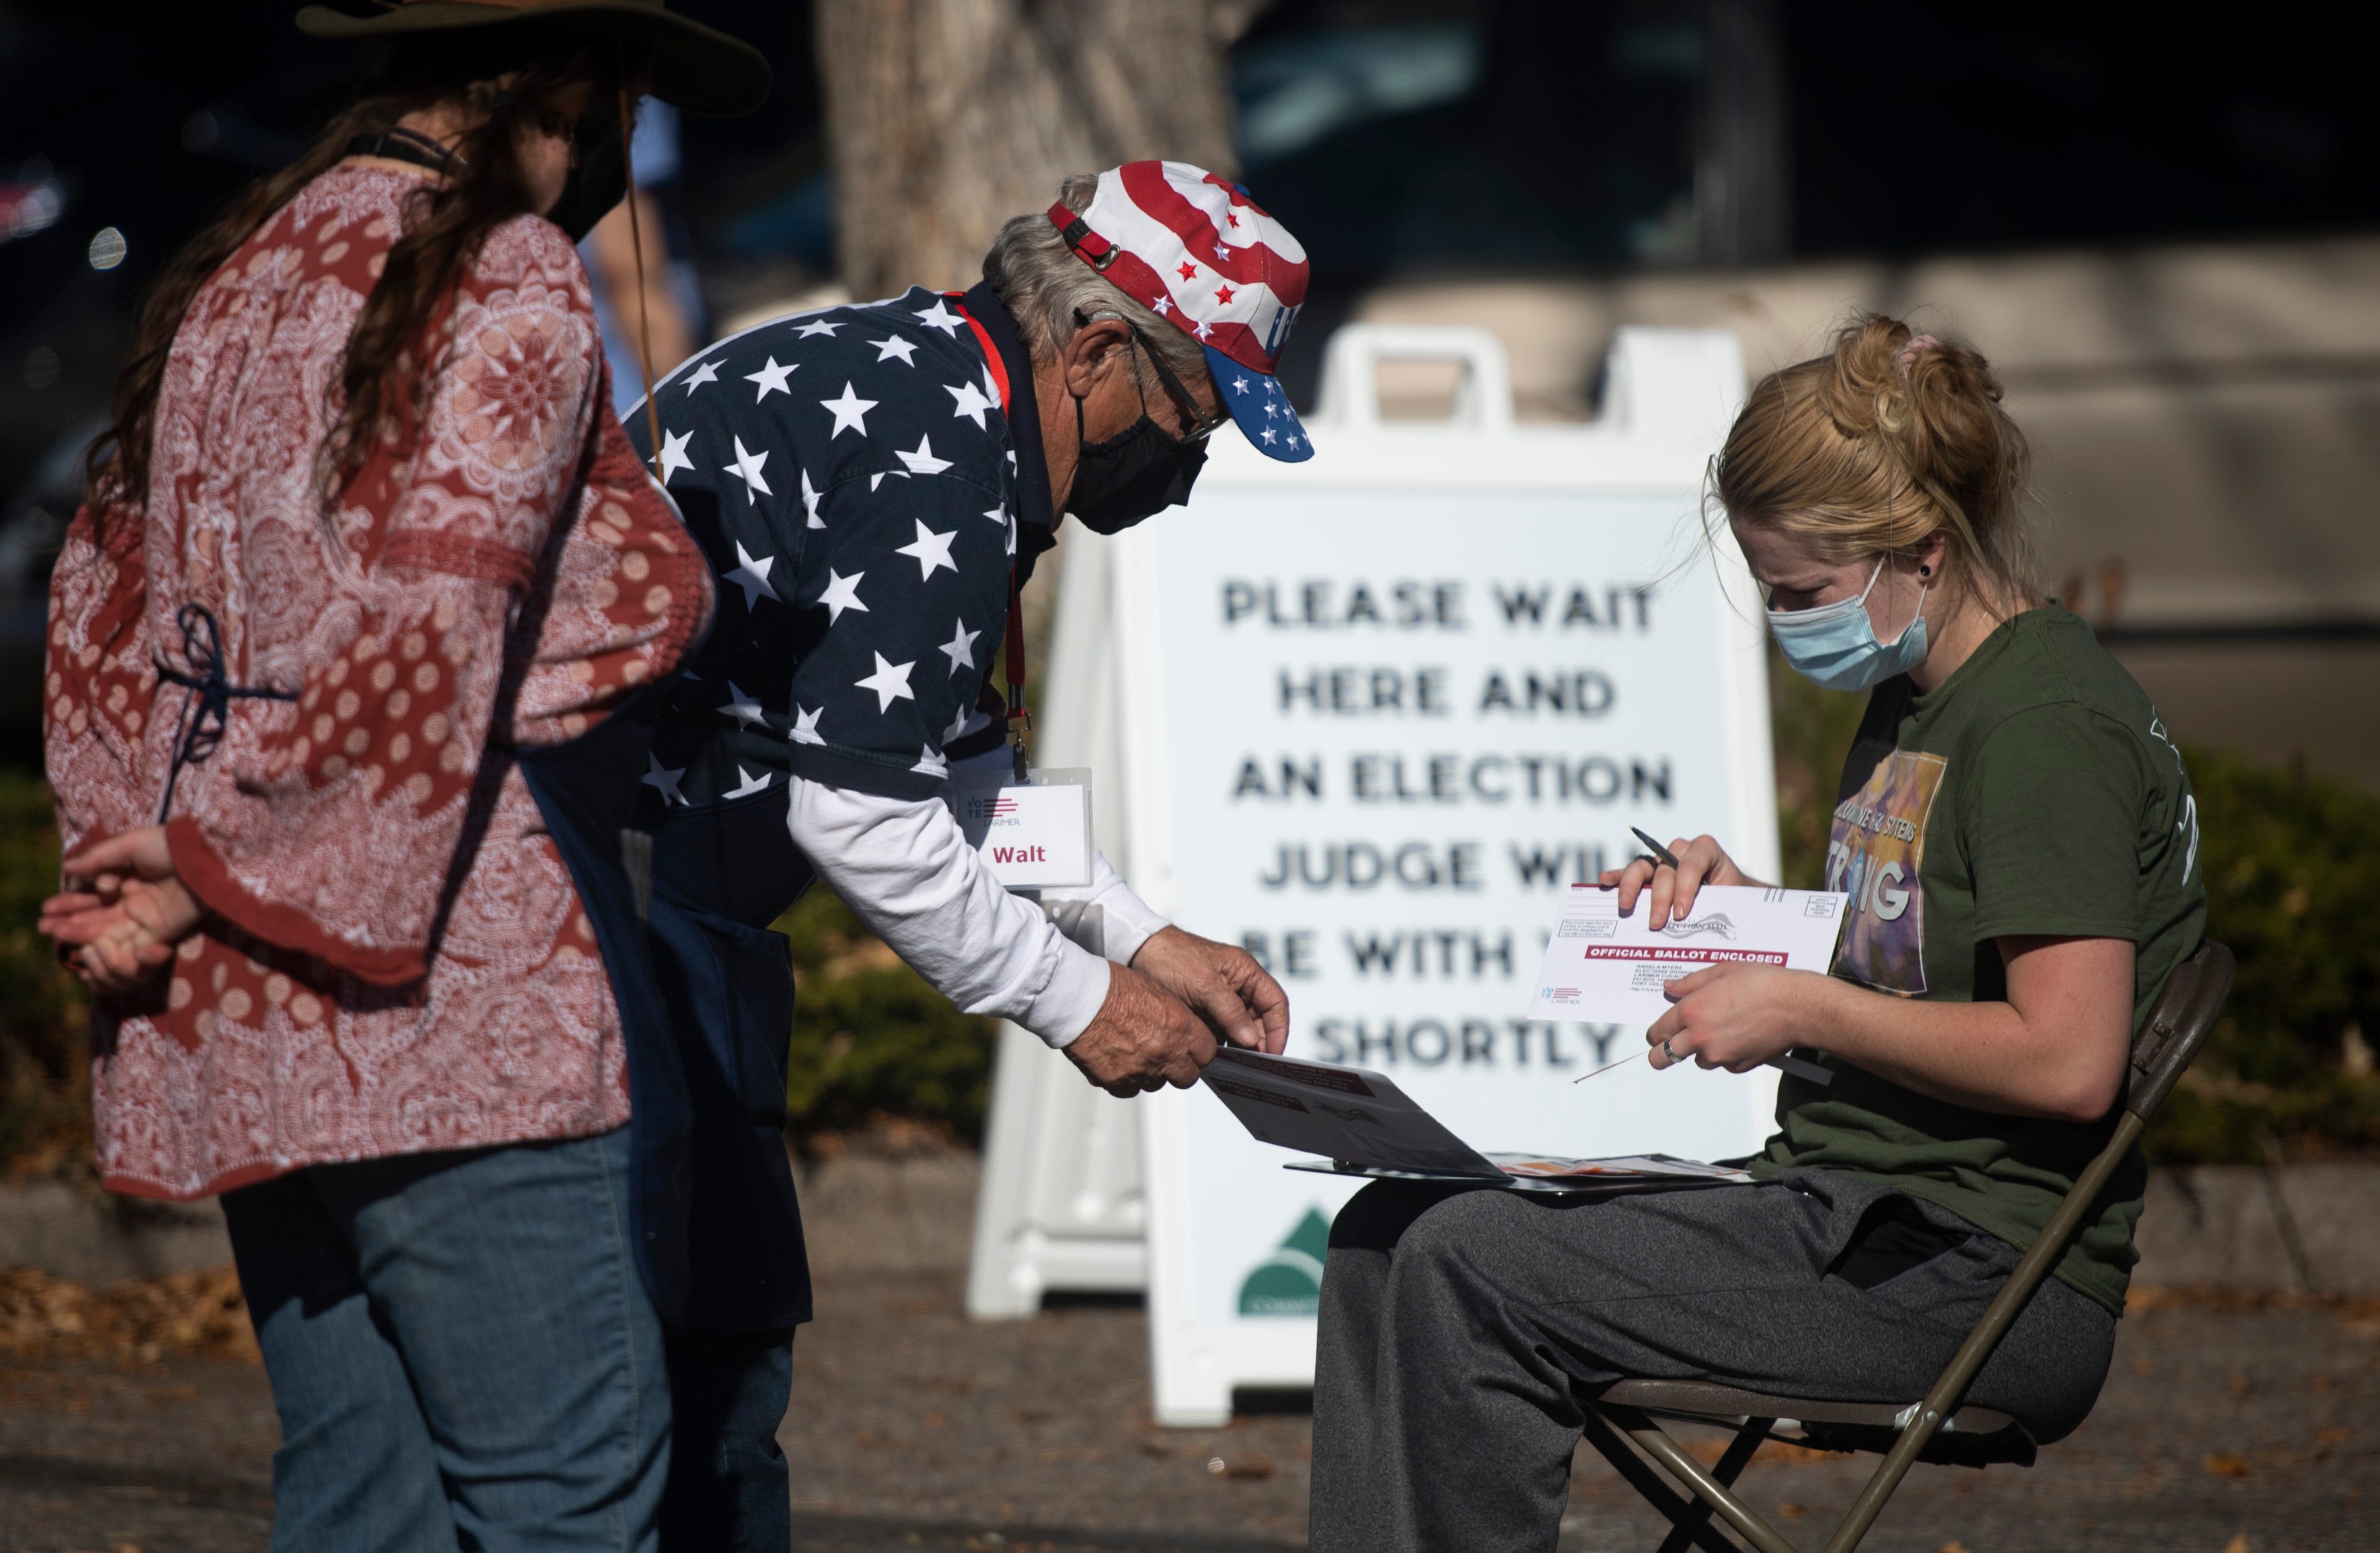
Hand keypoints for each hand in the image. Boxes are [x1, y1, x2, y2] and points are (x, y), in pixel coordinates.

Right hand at [40, 826, 202, 996]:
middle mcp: (135, 900)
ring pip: (108, 932)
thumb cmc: (172, 846)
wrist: (208, 859)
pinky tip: (88, 946)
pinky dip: (109, 947)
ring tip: (57, 934)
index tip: (48, 908)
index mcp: (129, 878)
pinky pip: (131, 946)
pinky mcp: (161, 933)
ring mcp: (148, 918)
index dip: (71, 902)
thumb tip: (67, 868)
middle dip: (71, 921)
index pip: (93, 894)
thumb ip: (99, 858)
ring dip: (82, 934)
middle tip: (45, 927)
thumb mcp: (130, 845)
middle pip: (98, 916)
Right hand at [1066, 963, 1216, 1096]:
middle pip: (1187, 1076)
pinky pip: (1129, 1090)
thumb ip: (1176, 1019)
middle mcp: (1164, 1052)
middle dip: (1180, 1068)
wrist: (1076, 998)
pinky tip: (1116, 1060)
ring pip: (1157, 1084)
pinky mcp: (1116, 1081)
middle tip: (1167, 1055)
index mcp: (1179, 1026)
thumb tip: (1183, 1033)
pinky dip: (1125, 1080)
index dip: (1199, 1051)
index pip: (1207, 1053)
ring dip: (1151, 1073)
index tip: (1192, 1049)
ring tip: (1134, 1051)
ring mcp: (1141, 1070)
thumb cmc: (1111, 987)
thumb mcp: (1156, 992)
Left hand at [1128, 927, 1288, 1054]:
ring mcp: (1223, 1000)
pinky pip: (1222, 1032)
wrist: (1139, 953)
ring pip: (1242, 1029)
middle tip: (1255, 1067)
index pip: (1276, 1002)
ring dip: (1241, 1047)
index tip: (1273, 1053)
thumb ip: (1231, 1012)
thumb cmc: (1173, 958)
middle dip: (1260, 1042)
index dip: (1279, 1029)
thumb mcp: (1204, 985)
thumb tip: (1252, 1039)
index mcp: (1246, 972)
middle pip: (1261, 1019)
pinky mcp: (1207, 1011)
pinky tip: (1219, 1060)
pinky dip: (1223, 1046)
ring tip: (1238, 1066)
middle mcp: (1239, 986)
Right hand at [1598, 833, 1748, 929]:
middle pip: (1664, 869)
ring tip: (1625, 905)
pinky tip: (1604, 881)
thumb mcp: (1733, 900)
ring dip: (1631, 885)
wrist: (1735, 897)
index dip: (1684, 888)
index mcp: (1706, 851)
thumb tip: (1704, 929)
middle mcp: (1681, 851)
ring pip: (1642, 867)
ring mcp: (1663, 861)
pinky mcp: (1650, 874)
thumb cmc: (1736, 899)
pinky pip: (1631, 873)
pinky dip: (1617, 876)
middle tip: (1657, 923)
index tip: (1681, 914)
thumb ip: (1718, 907)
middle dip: (1659, 897)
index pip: (1690, 863)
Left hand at [1646, 962, 1822, 1071]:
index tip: (1658, 1033)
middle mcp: (1699, 1038)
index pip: (1657, 1031)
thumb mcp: (1721, 971)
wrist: (1796, 1006)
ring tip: (1721, 1031)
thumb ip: (1690, 982)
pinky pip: (1723, 1064)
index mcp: (1690, 1012)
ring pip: (1697, 1061)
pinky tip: (1740, 1036)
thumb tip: (1669, 987)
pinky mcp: (1737, 1066)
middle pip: (1662, 1058)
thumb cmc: (1762, 984)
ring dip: (1701, 1051)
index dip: (1655, 1032)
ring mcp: (1718, 1055)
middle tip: (1665, 1049)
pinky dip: (1727, 1055)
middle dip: (1660, 1054)